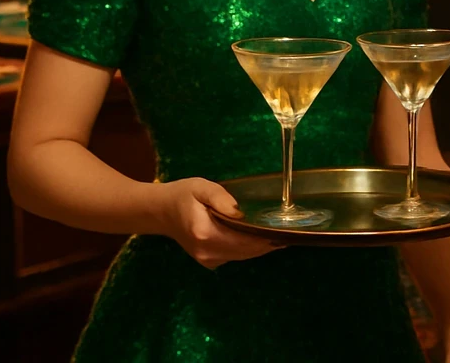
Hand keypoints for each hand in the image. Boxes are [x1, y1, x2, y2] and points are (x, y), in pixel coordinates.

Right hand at [155, 177, 279, 269]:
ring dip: (261, 247)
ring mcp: (207, 259)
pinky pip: (235, 256)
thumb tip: (240, 212)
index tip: (286, 231)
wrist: (160, 211)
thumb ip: (222, 199)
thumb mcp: (201, 188)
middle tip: (289, 231)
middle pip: (247, 251)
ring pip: (243, 256)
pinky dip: (249, 248)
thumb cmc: (182, 196)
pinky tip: (260, 237)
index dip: (266, 238)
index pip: (244, 241)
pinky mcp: (208, 261)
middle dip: (268, 243)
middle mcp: (207, 252)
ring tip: (279, 233)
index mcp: (206, 234)